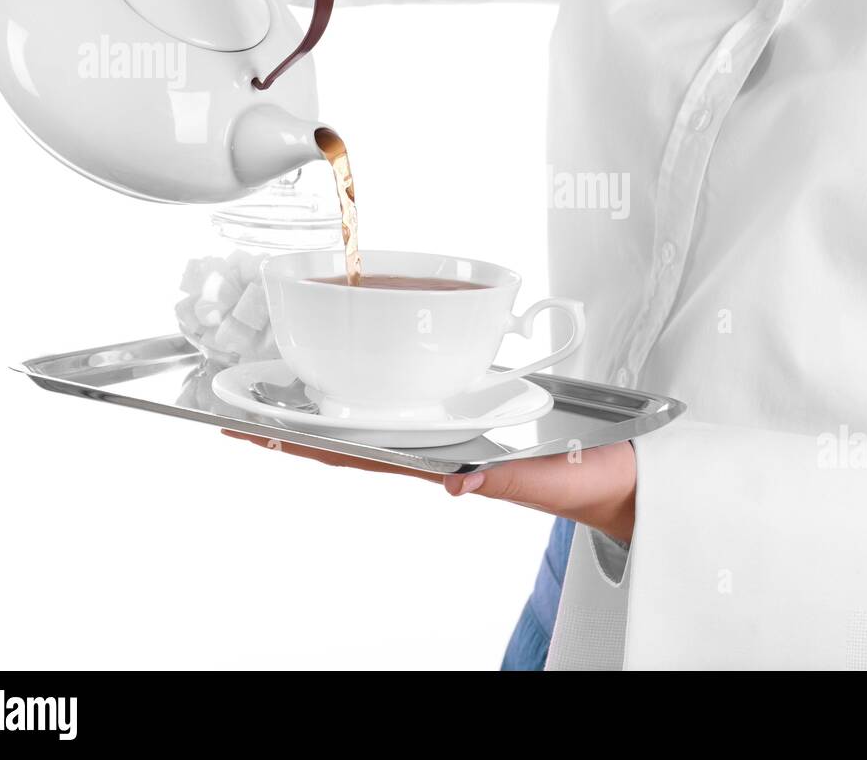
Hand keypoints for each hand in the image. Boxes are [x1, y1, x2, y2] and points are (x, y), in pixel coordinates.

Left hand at [222, 432, 637, 542]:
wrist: (625, 474)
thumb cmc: (592, 479)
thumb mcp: (551, 481)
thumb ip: (508, 482)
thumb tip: (457, 485)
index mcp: (449, 466)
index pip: (360, 455)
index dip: (305, 446)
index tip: (255, 433)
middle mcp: (442, 452)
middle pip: (352, 440)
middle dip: (294, 429)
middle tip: (241, 409)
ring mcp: (456, 436)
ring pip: (378, 424)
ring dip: (328, 412)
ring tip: (283, 395)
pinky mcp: (479, 416)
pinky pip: (418, 406)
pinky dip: (380, 395)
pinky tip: (366, 381)